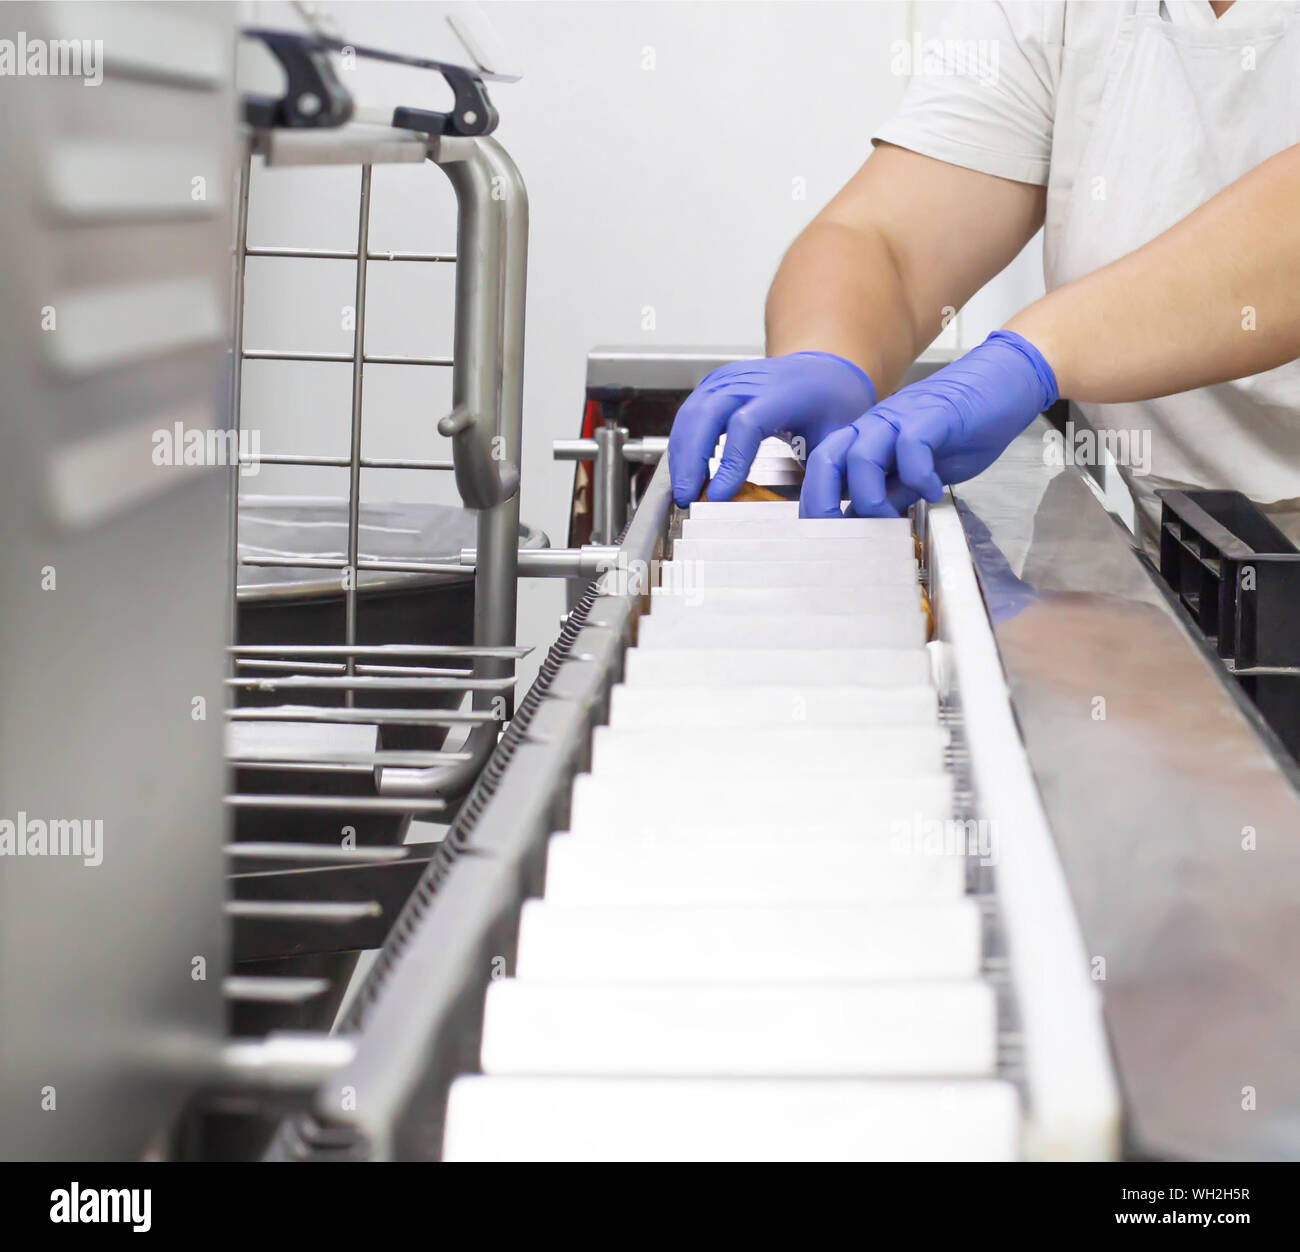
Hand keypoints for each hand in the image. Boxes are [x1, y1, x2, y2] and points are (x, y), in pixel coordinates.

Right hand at [668, 351, 875, 506]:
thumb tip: (803, 513)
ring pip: (692, 414)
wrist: (823, 371)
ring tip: (683, 490)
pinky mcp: (714, 386)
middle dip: (691, 460)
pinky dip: (682, 444)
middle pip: (707, 414)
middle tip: (686, 497)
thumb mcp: (836, 437)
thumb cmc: (831, 404)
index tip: (718, 496)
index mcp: (784, 391)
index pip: (746, 425)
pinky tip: (685, 471)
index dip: (729, 464)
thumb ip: (818, 472)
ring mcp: (728, 379)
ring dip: (681, 454)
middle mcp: (751, 379)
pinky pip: (689, 414)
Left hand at [799, 330, 1057, 517]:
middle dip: (824, 502)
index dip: (816, 502)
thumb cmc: (962, 430)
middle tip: (842, 535)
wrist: (1003, 385)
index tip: (823, 536)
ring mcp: (901, 418)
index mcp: (866, 439)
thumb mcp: (919, 474)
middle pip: (827, 459)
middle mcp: (875, 426)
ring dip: (871, 497)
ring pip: (861, 456)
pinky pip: (910, 445)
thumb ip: (893, 494)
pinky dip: (917, 475)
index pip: (823, 468)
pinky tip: (932, 491)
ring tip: (892, 518)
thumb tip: (864, 524)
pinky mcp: (933, 414)